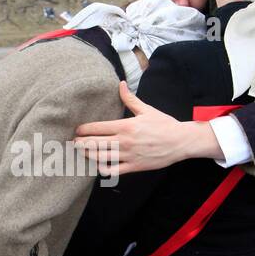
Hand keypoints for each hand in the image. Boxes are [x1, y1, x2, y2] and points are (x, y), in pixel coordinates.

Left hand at [75, 82, 223, 175]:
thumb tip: (120, 84)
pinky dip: (103, 169)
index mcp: (125, 126)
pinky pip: (114, 171)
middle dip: (81, 143)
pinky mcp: (134, 166)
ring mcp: (128, 155)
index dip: (83, 130)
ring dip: (88, 155)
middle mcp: (124, 141)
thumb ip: (130, 99)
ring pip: (101, 158)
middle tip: (73, 143)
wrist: (180, 141)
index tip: (77, 130)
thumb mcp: (147, 109)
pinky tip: (99, 166)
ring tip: (82, 153)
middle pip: (94, 144)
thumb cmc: (164, 124)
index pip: (97, 128)